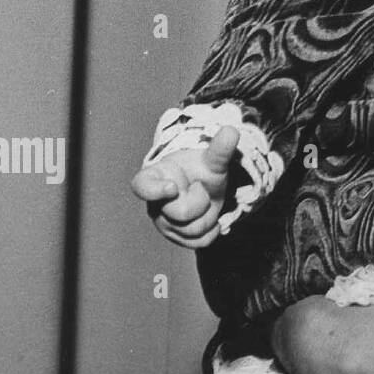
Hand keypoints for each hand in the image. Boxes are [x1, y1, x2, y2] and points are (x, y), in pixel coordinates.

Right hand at [129, 125, 239, 248]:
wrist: (206, 186)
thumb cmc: (201, 170)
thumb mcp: (211, 159)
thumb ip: (219, 149)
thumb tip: (232, 130)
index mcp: (154, 178)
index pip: (142, 186)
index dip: (154, 190)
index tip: (172, 186)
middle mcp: (154, 203)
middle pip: (180, 213)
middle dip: (201, 201)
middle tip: (202, 189)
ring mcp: (163, 222)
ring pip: (191, 229)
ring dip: (208, 215)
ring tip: (206, 201)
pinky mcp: (177, 237)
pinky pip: (198, 242)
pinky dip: (212, 230)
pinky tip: (214, 219)